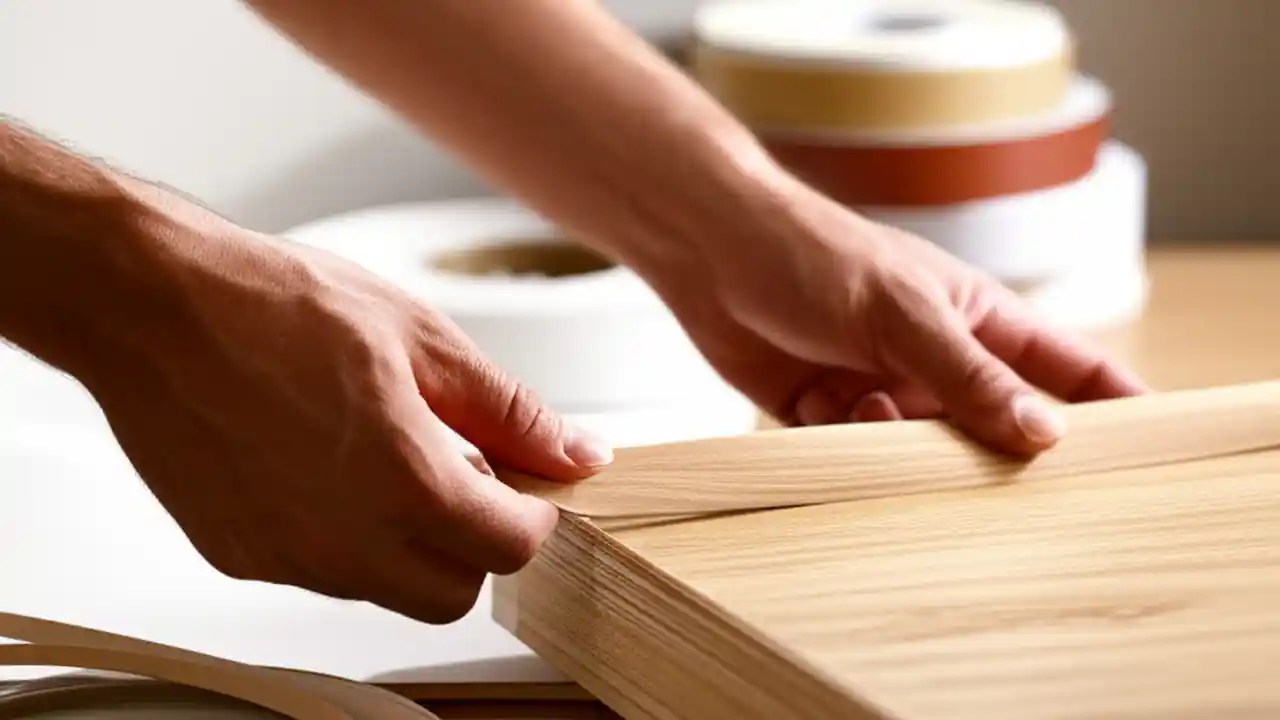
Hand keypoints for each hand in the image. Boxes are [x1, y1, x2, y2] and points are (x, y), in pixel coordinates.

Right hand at [80, 201, 612, 622]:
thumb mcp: (422, 339)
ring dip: (409, 543)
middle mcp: (341, 539)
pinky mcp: (238, 554)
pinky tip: (324, 467)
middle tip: (462, 475)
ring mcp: (285, 555)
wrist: (150, 303)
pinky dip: (344, 538)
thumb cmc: (274, 304)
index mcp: (403, 482)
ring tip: (383, 456)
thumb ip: (509, 411)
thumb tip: (577, 452)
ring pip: (385, 588)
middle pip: (454, 594)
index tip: (526, 486)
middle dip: (475, 545)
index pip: (510, 549)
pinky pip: (320, 572)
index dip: (532, 516)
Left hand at [656, 178, 1148, 455]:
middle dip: (987, 454)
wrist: (712, 252)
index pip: (1066, 366)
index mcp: (977, 318)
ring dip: (898, 446)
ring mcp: (883, 386)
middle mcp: (936, 359)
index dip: (1110, 404)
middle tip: (984, 483)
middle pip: (993, 427)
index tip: (1147, 446)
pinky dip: (842, 444)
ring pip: (919, 451)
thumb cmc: (815, 255)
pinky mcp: (826, 412)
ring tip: (861, 404)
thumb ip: (970, 376)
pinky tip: (817, 403)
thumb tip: (1045, 435)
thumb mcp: (903, 312)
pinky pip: (856, 455)